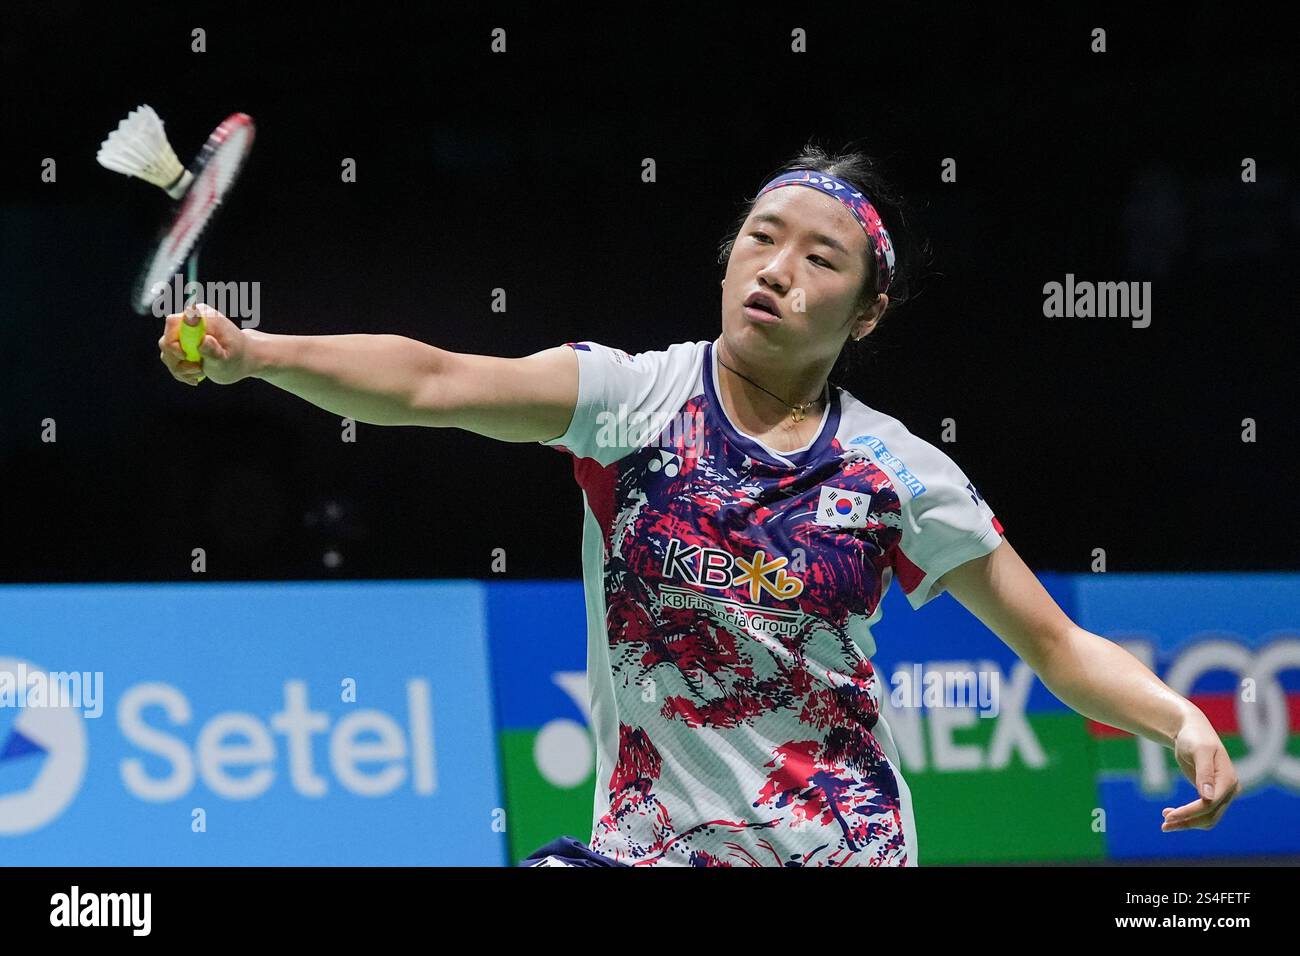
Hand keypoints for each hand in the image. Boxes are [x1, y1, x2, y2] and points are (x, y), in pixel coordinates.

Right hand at [158, 303, 253, 385]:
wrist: (243, 358)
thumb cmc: (238, 358)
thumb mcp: (227, 359)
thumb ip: (213, 350)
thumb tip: (203, 340)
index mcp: (202, 317)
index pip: (172, 323)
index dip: (173, 342)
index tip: (186, 356)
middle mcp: (190, 321)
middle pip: (166, 341)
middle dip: (178, 361)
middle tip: (198, 370)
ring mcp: (184, 332)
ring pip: (167, 352)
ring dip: (180, 368)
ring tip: (200, 372)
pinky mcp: (182, 342)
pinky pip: (171, 357)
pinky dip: (181, 370)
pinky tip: (196, 374)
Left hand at [1161, 709, 1240, 831]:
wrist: (1192, 730)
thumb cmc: (1195, 737)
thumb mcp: (1199, 751)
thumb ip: (1204, 773)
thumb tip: (1209, 798)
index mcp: (1228, 780)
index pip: (1210, 804)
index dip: (1190, 812)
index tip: (1169, 816)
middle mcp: (1229, 790)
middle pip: (1210, 816)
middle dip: (1187, 822)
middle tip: (1164, 825)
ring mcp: (1222, 794)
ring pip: (1207, 818)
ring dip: (1187, 823)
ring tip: (1165, 824)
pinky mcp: (1211, 795)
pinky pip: (1202, 812)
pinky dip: (1188, 817)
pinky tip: (1170, 814)